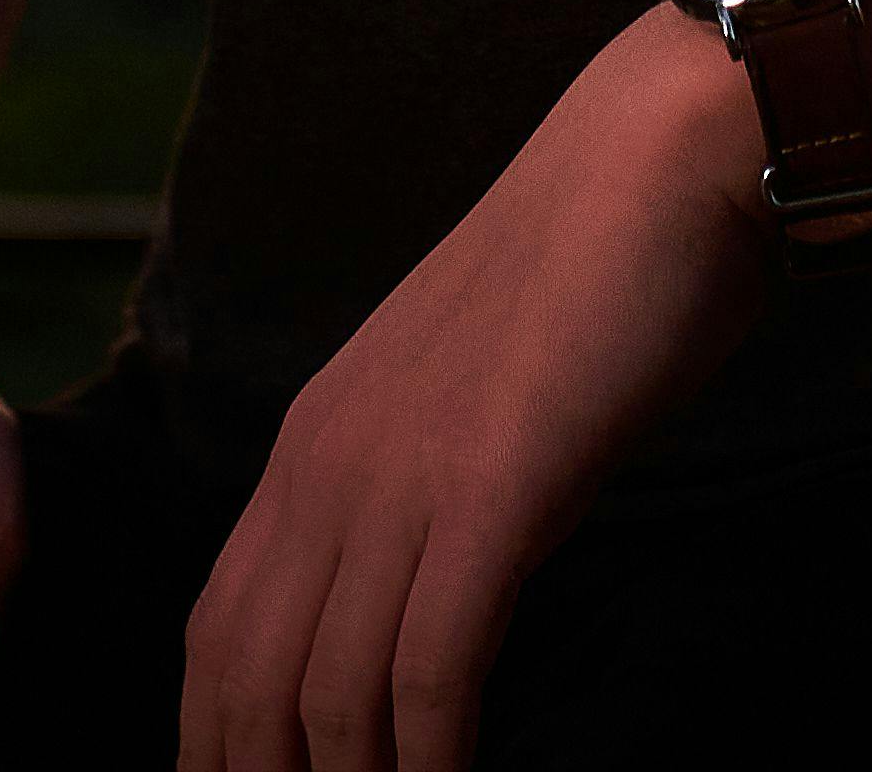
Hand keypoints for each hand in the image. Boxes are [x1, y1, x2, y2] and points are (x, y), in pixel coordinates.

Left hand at [176, 8, 769, 771]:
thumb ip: (426, 488)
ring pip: (326, 694)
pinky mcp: (490, 491)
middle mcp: (328, 465)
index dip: (213, 748)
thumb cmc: (592, 277)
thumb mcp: (467, 394)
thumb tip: (425, 601)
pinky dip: (431, 759)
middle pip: (244, 683)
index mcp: (312, 443)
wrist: (657, 159)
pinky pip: (429, 666)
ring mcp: (402, 477)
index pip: (216, 635)